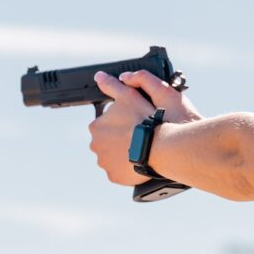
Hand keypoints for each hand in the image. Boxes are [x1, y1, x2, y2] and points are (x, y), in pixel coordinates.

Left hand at [88, 69, 202, 185]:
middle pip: (107, 142)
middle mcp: (96, 146)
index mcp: (96, 127)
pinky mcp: (114, 177)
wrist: (158, 145)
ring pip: (113, 157)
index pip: (105, 125)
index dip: (120, 122)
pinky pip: (120, 172)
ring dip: (123, 154)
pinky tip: (138, 160)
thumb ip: (112, 85)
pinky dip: (127, 168)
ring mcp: (105, 163)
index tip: (133, 123)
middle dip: (119, 139)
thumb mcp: (128, 95)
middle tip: (137, 135)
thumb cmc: (144, 118)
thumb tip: (99, 76)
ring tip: (140, 148)